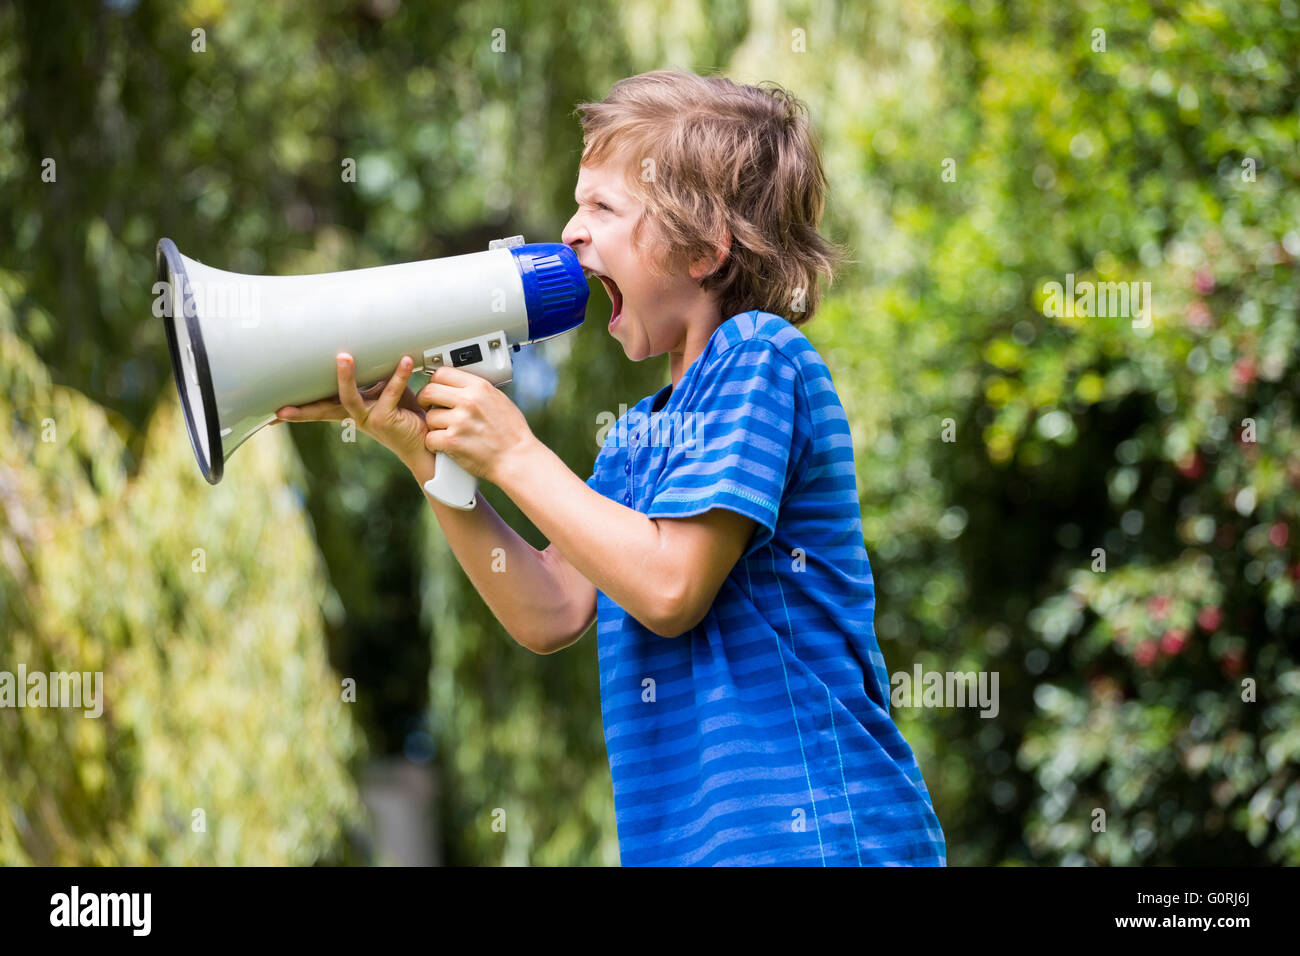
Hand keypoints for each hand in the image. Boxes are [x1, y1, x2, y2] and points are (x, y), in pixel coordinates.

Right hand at [272, 353, 433, 473]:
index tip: (274, 412)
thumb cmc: (406, 413)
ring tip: (344, 357)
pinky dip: (398, 375)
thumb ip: (375, 373)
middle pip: (321, 407)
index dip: (297, 410)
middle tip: (289, 379)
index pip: (318, 407)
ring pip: (349, 398)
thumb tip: (369, 345)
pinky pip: (390, 394)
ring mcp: (369, 419)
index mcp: (350, 409)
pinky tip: (404, 361)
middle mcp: (355, 416)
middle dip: (303, 399)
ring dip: (346, 377)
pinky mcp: (387, 420)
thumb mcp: (385, 390)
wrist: (426, 442)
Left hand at [415, 365, 534, 483]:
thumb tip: (459, 385)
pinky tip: (444, 445)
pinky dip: (435, 444)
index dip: (435, 382)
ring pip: (429, 417)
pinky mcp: (453, 441)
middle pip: (429, 391)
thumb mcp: (499, 400)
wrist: (517, 458)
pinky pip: (430, 438)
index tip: (435, 389)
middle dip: (425, 400)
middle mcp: (468, 401)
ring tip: (446, 431)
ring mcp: (459, 421)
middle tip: (428, 407)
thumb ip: (477, 391)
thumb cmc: (512, 433)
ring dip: (434, 426)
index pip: (442, 373)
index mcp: (479, 387)